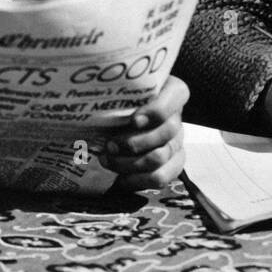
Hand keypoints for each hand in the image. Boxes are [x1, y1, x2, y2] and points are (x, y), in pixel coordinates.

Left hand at [102, 75, 187, 190]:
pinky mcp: (172, 165)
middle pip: (167, 132)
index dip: (156, 111)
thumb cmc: (115, 105)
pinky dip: (137, 180)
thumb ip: (114, 92)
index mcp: (171, 91)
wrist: (113, 127)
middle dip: (134, 142)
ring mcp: (176, 143)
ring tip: (107, 159)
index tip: (133, 120)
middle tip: (109, 145)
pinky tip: (120, 177)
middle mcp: (176, 117)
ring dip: (129, 163)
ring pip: (160, 157)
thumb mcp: (117, 94)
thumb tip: (94, 94)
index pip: (176, 96)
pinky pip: (161, 177)